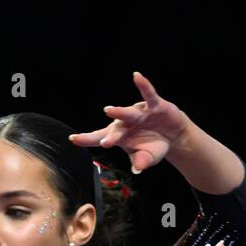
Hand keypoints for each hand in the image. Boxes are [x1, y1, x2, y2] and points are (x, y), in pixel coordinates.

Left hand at [68, 71, 191, 173]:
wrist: (172, 134)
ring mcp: (139, 114)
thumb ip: (142, 162)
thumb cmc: (154, 146)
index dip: (87, 139)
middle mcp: (126, 124)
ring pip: (127, 113)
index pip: (100, 138)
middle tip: (105, 141)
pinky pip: (148, 94)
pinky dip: (143, 85)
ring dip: (119, 112)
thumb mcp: (148, 157)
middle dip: (111, 135)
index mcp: (120, 137)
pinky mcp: (154, 105)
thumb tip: (137, 169)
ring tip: (108, 110)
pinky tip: (137, 76)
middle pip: (115, 129)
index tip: (73, 139)